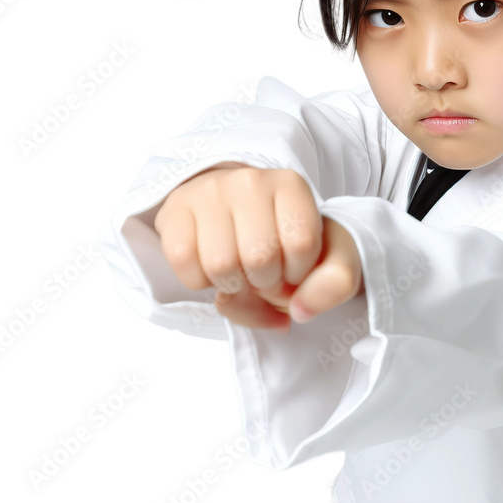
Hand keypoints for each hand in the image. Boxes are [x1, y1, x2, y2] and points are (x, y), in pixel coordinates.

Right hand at [153, 165, 364, 328]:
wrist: (227, 208)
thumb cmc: (277, 235)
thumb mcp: (319, 251)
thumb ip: (328, 284)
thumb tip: (286, 321)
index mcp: (291, 186)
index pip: (301, 244)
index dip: (298, 274)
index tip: (292, 270)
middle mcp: (251, 181)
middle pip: (260, 259)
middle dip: (263, 284)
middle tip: (261, 276)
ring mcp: (210, 190)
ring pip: (221, 265)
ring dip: (230, 285)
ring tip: (237, 271)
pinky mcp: (175, 207)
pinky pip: (184, 262)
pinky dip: (198, 279)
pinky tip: (209, 266)